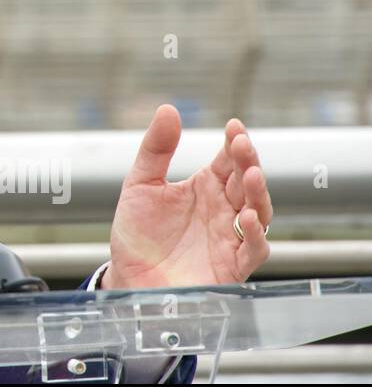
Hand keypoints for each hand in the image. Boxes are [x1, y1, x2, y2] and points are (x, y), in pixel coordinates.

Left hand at [101, 105, 271, 289]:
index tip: (234, 126)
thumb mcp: (139, 184)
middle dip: (249, 162)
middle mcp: (223, 209)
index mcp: (206, 187)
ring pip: (259, 212)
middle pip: (247, 182)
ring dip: (259, 194)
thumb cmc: (137, 234)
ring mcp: (230, 236)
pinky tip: (248, 218)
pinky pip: (254, 250)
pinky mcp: (231, 265)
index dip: (235, 143)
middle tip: (242, 145)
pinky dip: (256, 235)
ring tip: (252, 175)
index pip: (228, 160)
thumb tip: (168, 109)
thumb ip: (156, 149)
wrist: (129, 276)